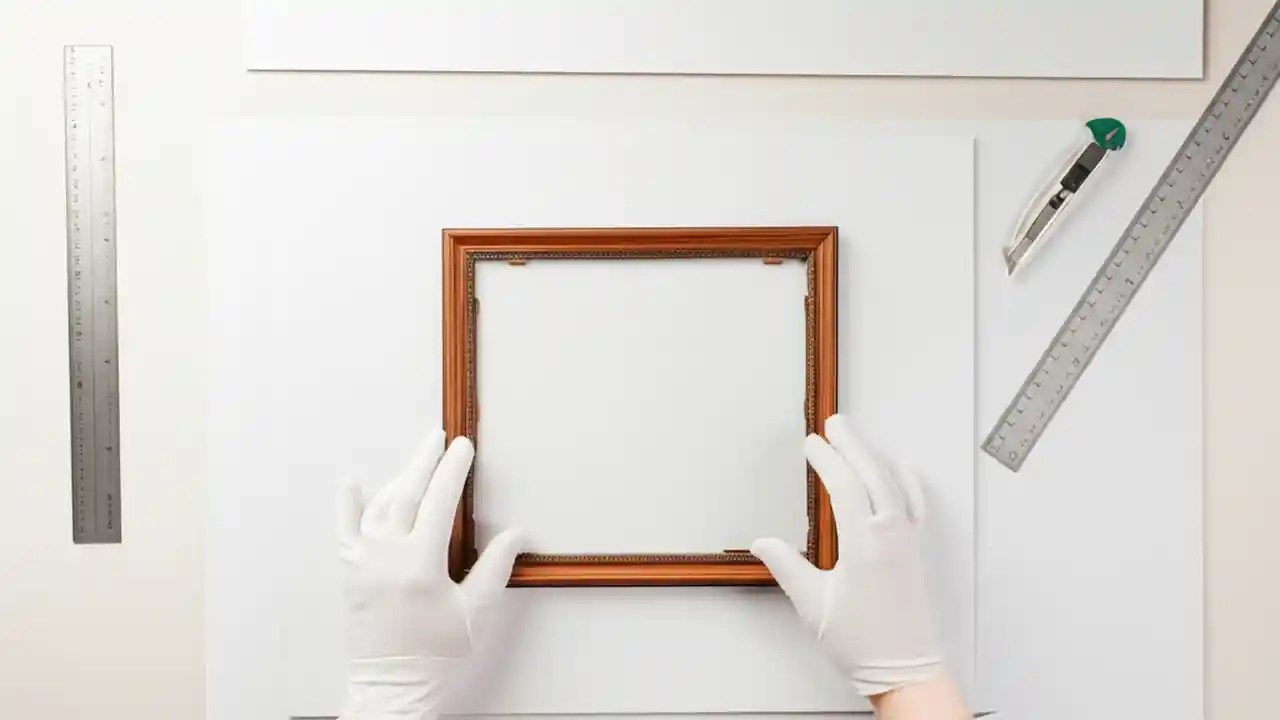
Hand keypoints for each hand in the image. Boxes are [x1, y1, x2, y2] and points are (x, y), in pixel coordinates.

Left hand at [337, 431, 523, 719]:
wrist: (392, 691)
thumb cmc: (437, 658)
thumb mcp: (477, 614)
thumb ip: (495, 568)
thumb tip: (515, 533)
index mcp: (420, 565)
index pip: (440, 502)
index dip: (453, 470)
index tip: (463, 448)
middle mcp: (386, 557)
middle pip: (406, 494)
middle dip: (424, 461)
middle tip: (438, 438)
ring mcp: (363, 564)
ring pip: (379, 506)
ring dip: (399, 477)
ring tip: (417, 458)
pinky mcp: (351, 575)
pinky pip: (346, 529)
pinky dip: (349, 504)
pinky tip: (352, 482)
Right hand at [751, 415, 943, 697]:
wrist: (904, 669)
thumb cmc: (860, 642)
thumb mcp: (812, 605)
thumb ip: (787, 567)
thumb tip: (763, 542)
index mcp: (863, 545)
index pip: (845, 487)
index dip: (827, 460)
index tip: (812, 443)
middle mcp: (890, 536)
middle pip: (873, 476)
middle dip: (852, 446)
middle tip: (835, 424)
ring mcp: (907, 542)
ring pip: (894, 486)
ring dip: (874, 458)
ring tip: (857, 439)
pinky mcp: (916, 552)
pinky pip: (916, 505)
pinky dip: (909, 482)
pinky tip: (903, 468)